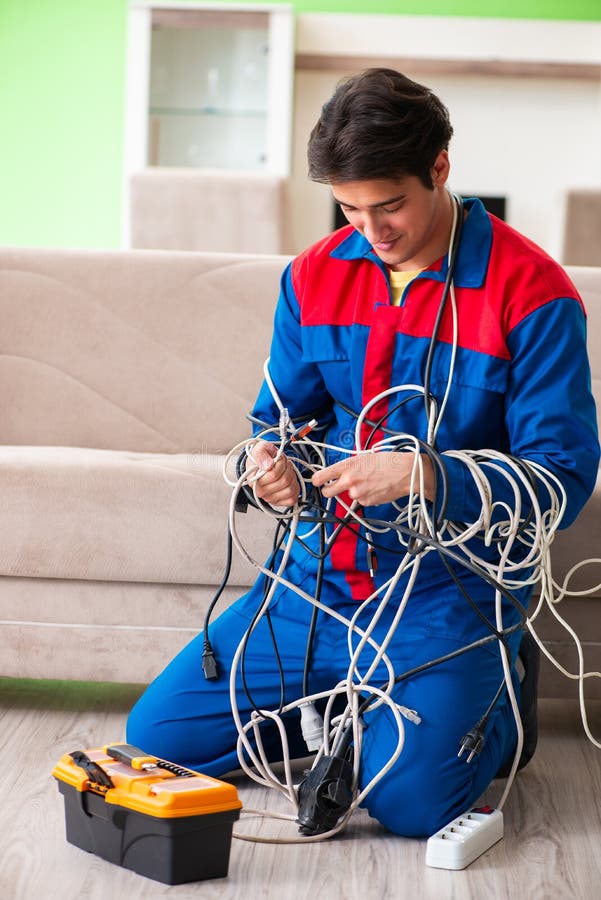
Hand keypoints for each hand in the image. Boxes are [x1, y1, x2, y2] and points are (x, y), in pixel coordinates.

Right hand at [248, 440, 299, 507]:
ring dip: (292, 477)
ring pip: (290, 489)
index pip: (274, 474)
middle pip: (284, 481)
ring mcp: (270, 498)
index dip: (280, 463)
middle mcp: (260, 492)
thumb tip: (268, 465)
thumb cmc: (262, 458)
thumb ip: (261, 454)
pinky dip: (294, 488)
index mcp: (254, 480)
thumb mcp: (260, 449)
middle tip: (283, 464)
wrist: (264, 464)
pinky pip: (292, 498)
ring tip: (286, 471)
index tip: (278, 458)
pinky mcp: (279, 502)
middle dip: (287, 468)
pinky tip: (289, 481)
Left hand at [311, 451, 434, 506]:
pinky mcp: (366, 503)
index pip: (321, 476)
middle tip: (335, 487)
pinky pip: (360, 501)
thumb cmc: (387, 462)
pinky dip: (365, 496)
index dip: (316, 480)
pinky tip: (375, 488)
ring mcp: (357, 494)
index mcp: (347, 466)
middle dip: (329, 491)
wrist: (405, 473)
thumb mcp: (363, 457)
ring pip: (347, 496)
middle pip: (327, 492)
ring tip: (368, 482)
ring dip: (354, 492)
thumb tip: (337, 474)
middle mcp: (349, 481)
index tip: (315, 481)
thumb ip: (348, 467)